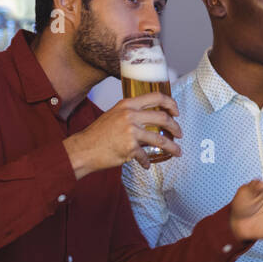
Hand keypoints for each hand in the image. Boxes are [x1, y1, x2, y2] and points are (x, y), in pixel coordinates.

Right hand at [62, 91, 180, 179]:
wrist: (82, 150)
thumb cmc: (97, 134)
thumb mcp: (114, 114)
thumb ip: (131, 113)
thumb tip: (150, 116)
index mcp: (128, 104)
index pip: (156, 96)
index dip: (170, 103)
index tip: (176, 112)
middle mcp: (130, 115)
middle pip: (163, 117)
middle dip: (175, 127)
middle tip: (180, 133)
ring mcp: (130, 131)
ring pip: (159, 139)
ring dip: (171, 147)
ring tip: (177, 151)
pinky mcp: (129, 147)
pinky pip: (145, 155)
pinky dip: (147, 161)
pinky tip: (146, 164)